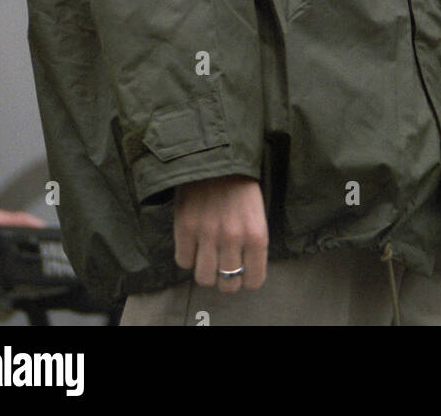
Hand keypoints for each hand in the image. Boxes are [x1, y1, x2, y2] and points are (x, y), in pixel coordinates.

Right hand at [174, 175, 267, 292]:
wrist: (215, 155)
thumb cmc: (240, 186)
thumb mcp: (257, 214)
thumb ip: (252, 243)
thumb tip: (245, 271)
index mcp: (256, 235)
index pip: (254, 280)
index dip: (248, 278)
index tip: (243, 271)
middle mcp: (233, 238)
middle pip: (228, 285)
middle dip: (226, 278)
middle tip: (224, 264)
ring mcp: (207, 234)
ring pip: (204, 279)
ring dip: (206, 271)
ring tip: (207, 256)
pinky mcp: (184, 228)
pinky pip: (183, 261)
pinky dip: (187, 256)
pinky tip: (192, 243)